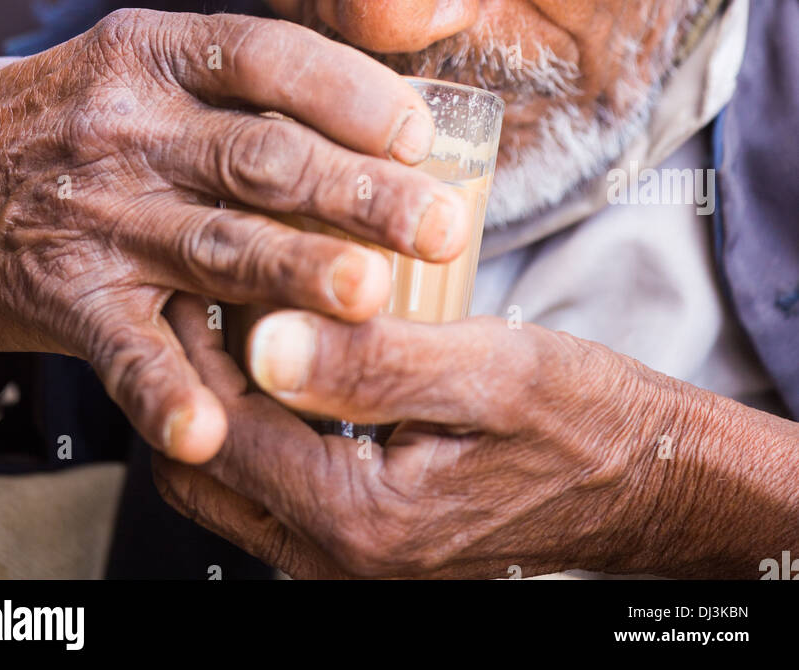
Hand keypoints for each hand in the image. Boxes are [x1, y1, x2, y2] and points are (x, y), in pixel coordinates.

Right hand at [0, 10, 466, 462]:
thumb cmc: (61, 119)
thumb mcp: (134, 65)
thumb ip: (232, 84)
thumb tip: (375, 111)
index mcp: (155, 54)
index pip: (267, 57)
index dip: (349, 92)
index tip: (418, 132)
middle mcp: (129, 127)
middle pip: (261, 156)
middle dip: (359, 192)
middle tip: (441, 227)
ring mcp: (97, 214)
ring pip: (215, 244)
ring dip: (296, 274)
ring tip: (369, 297)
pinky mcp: (64, 296)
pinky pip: (124, 349)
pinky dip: (168, 391)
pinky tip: (212, 426)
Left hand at [153, 295, 693, 578]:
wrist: (642, 480)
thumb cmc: (580, 420)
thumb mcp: (491, 371)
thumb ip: (375, 362)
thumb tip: (265, 343)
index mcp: (362, 522)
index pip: (222, 430)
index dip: (194, 345)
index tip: (200, 269)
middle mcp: (339, 563)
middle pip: (202, 471)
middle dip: (191, 379)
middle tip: (209, 292)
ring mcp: (346, 565)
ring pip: (227, 486)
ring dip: (220, 403)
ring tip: (243, 316)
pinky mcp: (360, 549)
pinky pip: (269, 492)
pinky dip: (258, 427)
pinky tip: (290, 361)